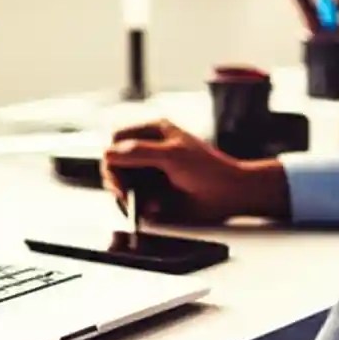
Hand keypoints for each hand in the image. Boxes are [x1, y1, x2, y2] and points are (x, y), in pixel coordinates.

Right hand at [100, 120, 290, 223]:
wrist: (231, 195)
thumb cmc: (209, 169)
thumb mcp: (172, 155)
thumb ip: (139, 152)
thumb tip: (108, 153)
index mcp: (152, 131)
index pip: (116, 141)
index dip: (112, 159)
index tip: (119, 179)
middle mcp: (148, 149)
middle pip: (114, 164)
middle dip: (118, 181)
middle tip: (126, 196)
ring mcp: (151, 171)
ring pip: (122, 184)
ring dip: (130, 197)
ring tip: (149, 204)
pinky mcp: (155, 191)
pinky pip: (135, 199)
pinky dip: (141, 207)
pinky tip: (156, 208)